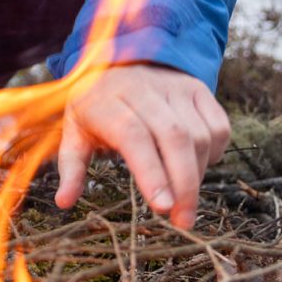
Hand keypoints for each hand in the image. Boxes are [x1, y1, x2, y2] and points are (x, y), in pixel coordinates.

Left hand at [55, 63, 229, 229]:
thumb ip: (71, 166)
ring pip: (199, 135)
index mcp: (107, 99)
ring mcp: (174, 86)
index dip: (151, 172)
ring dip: (198, 174)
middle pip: (174, 137)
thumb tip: (63, 202)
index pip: (134, 135)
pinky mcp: (197, 88)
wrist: (121, 60)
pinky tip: (198, 167)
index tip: (162, 208)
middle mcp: (143, 88)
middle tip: (182, 221)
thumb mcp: (75, 130)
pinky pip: (218, 126)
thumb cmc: (96, 105)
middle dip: (184, 184)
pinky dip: (215, 153)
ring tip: (184, 198)